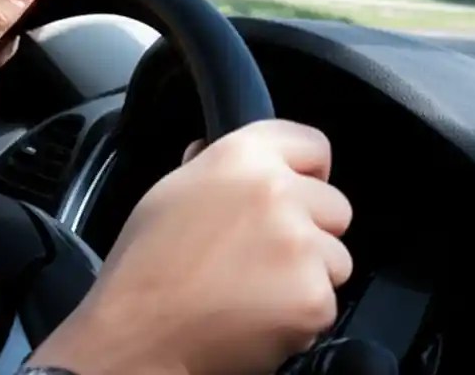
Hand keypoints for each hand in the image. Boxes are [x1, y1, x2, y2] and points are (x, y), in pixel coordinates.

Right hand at [28, 120, 352, 374]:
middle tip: (265, 252)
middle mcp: (278, 193)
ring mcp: (301, 247)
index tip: (298, 191)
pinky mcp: (313, 298)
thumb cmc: (146, 264)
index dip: (307, 172)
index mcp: (241, 157)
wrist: (138, 330)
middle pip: (335, 206)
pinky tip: (257, 314)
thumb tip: (226, 157)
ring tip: (255, 288)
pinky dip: (300, 314)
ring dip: (308, 274)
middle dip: (311, 230)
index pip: (313, 145)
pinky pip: (326, 302)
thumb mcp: (172, 191)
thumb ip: (213, 167)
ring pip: (336, 258)